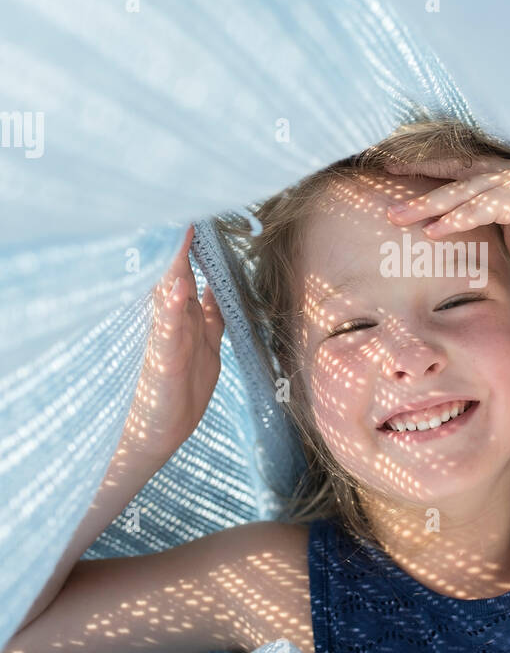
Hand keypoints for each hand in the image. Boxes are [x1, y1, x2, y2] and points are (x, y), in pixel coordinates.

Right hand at [123, 225, 224, 460]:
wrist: (156, 438)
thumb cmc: (179, 394)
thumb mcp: (203, 348)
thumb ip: (206, 317)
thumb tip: (210, 286)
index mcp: (184, 321)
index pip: (186, 277)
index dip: (190, 250)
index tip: (193, 218)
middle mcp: (171, 327)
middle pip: (175, 281)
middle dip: (178, 250)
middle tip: (180, 214)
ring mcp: (165, 344)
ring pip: (169, 301)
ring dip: (174, 271)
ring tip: (177, 241)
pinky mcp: (163, 367)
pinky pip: (169, 335)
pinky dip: (173, 312)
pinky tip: (180, 290)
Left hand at [382, 153, 509, 301]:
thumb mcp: (507, 232)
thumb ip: (482, 218)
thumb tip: (447, 221)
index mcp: (508, 175)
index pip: (460, 168)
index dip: (427, 168)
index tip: (395, 171)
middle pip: (455, 171)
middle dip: (417, 172)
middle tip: (384, 175)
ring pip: (461, 190)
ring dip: (425, 204)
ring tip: (395, 216)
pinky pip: (480, 209)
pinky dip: (454, 220)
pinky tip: (431, 232)